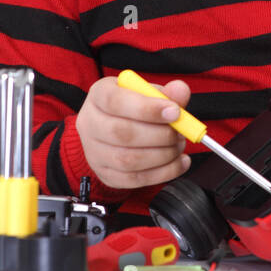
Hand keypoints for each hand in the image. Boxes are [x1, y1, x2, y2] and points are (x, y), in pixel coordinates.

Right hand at [76, 75, 193, 189]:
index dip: (147, 108)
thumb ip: (167, 92)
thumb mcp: (149, 92)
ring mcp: (94, 152)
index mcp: (99, 95)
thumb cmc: (135, 106)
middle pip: (122, 133)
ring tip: (178, 146)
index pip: (116, 101)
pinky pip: (135, 180)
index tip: (175, 112)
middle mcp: (90, 123)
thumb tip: (180, 91)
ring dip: (163, 155)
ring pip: (128, 160)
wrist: (116, 129)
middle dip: (160, 135)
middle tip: (180, 133)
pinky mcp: (106, 174)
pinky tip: (179, 163)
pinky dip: (164, 173)